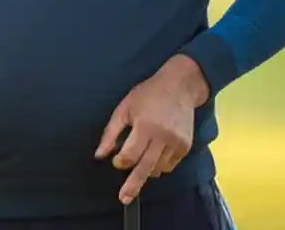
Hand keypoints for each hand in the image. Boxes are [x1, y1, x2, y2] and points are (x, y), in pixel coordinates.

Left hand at [94, 54, 209, 204]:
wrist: (180, 87)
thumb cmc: (147, 95)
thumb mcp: (123, 108)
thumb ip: (111, 132)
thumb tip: (99, 154)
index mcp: (146, 126)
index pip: (130, 155)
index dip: (120, 161)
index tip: (116, 160)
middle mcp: (163, 137)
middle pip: (145, 168)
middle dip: (133, 185)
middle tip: (124, 198)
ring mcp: (177, 143)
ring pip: (158, 169)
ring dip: (146, 170)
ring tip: (140, 160)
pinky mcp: (186, 147)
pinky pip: (170, 165)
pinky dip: (159, 165)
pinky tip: (154, 154)